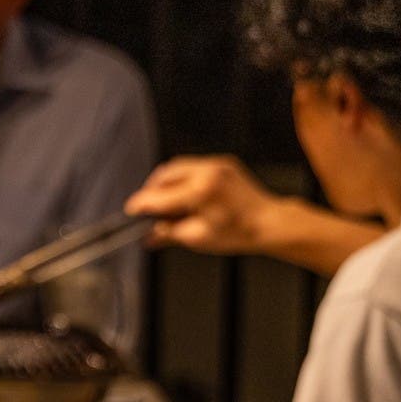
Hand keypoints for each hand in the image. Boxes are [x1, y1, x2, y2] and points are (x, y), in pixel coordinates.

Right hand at [125, 156, 282, 255]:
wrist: (270, 222)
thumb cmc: (238, 233)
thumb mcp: (197, 238)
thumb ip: (168, 233)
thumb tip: (148, 235)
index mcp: (200, 192)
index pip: (159, 196)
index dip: (141, 204)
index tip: (130, 211)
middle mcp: (207, 172)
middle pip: (164, 175)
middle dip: (152, 191)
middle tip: (147, 209)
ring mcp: (216, 165)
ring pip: (177, 167)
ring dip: (165, 183)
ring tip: (164, 203)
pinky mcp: (223, 164)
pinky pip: (193, 167)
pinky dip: (182, 179)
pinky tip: (183, 195)